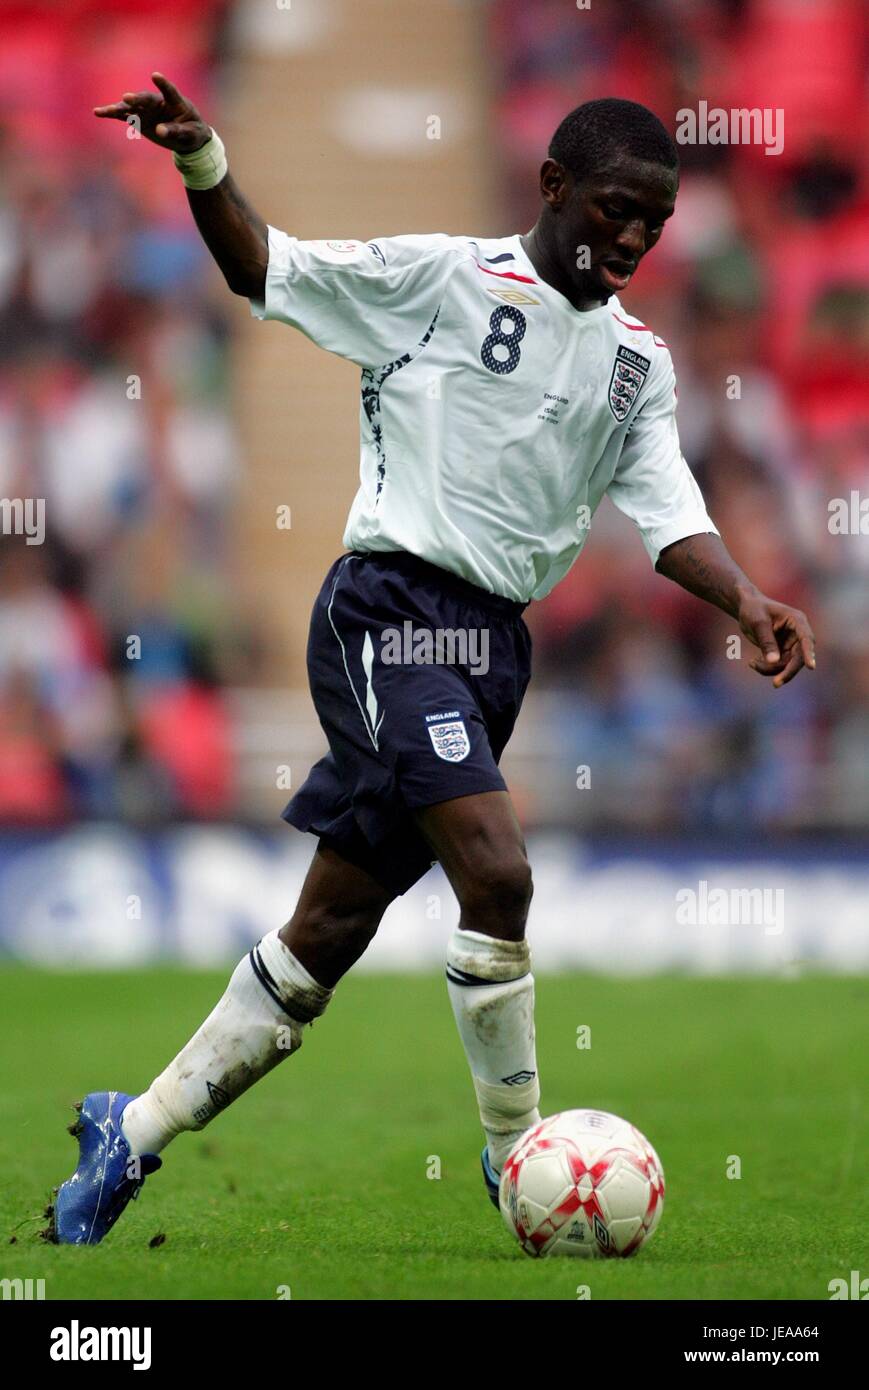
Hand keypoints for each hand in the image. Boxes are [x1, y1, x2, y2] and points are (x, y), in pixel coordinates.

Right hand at [94, 72, 210, 153]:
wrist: (185, 137)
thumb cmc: (192, 132)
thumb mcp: (190, 134)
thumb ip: (176, 131)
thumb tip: (159, 131)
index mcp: (175, 102)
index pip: (169, 91)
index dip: (163, 84)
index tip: (155, 76)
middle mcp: (158, 102)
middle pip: (145, 99)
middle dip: (136, 99)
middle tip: (126, 98)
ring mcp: (146, 110)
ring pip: (131, 107)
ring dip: (119, 108)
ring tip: (105, 111)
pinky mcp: (138, 118)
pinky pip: (124, 116)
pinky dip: (112, 114)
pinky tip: (99, 112)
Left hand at [736, 589, 815, 687]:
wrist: (746, 608)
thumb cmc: (753, 609)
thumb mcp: (758, 623)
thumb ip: (766, 641)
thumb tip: (774, 661)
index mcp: (797, 621)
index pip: (806, 639)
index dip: (809, 653)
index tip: (811, 666)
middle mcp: (798, 633)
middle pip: (799, 657)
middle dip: (787, 671)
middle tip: (776, 684)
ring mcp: (791, 643)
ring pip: (787, 664)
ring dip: (771, 669)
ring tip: (752, 663)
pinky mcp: (783, 651)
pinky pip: (779, 666)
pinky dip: (766, 668)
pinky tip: (752, 662)